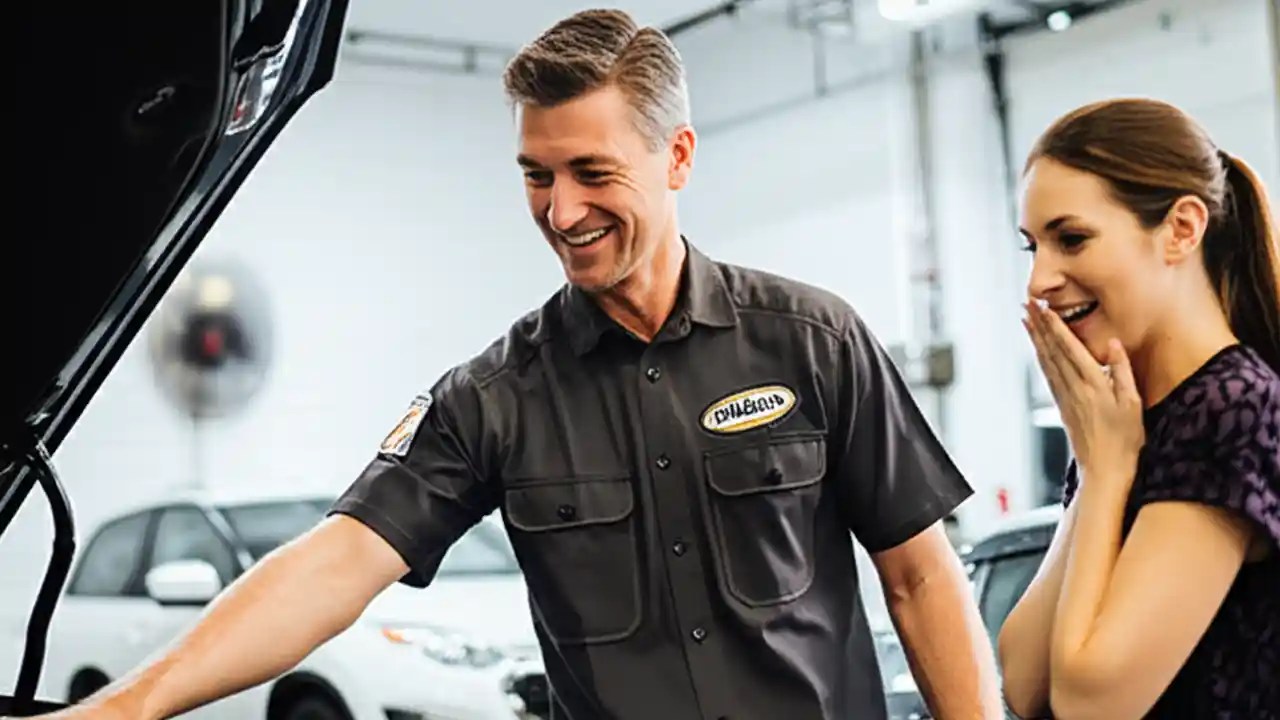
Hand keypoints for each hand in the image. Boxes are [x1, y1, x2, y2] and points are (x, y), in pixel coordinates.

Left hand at [1023, 300, 1144, 481]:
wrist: (1104, 471)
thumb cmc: (1124, 441)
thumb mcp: (1133, 404)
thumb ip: (1122, 372)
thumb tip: (1113, 343)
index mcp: (1092, 385)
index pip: (1069, 348)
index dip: (1055, 326)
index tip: (1043, 307)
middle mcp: (1073, 389)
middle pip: (1052, 350)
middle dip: (1039, 325)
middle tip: (1027, 303)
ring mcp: (1065, 398)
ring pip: (1046, 361)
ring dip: (1035, 338)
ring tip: (1026, 319)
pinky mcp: (1062, 406)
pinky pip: (1048, 375)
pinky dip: (1040, 357)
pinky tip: (1037, 349)